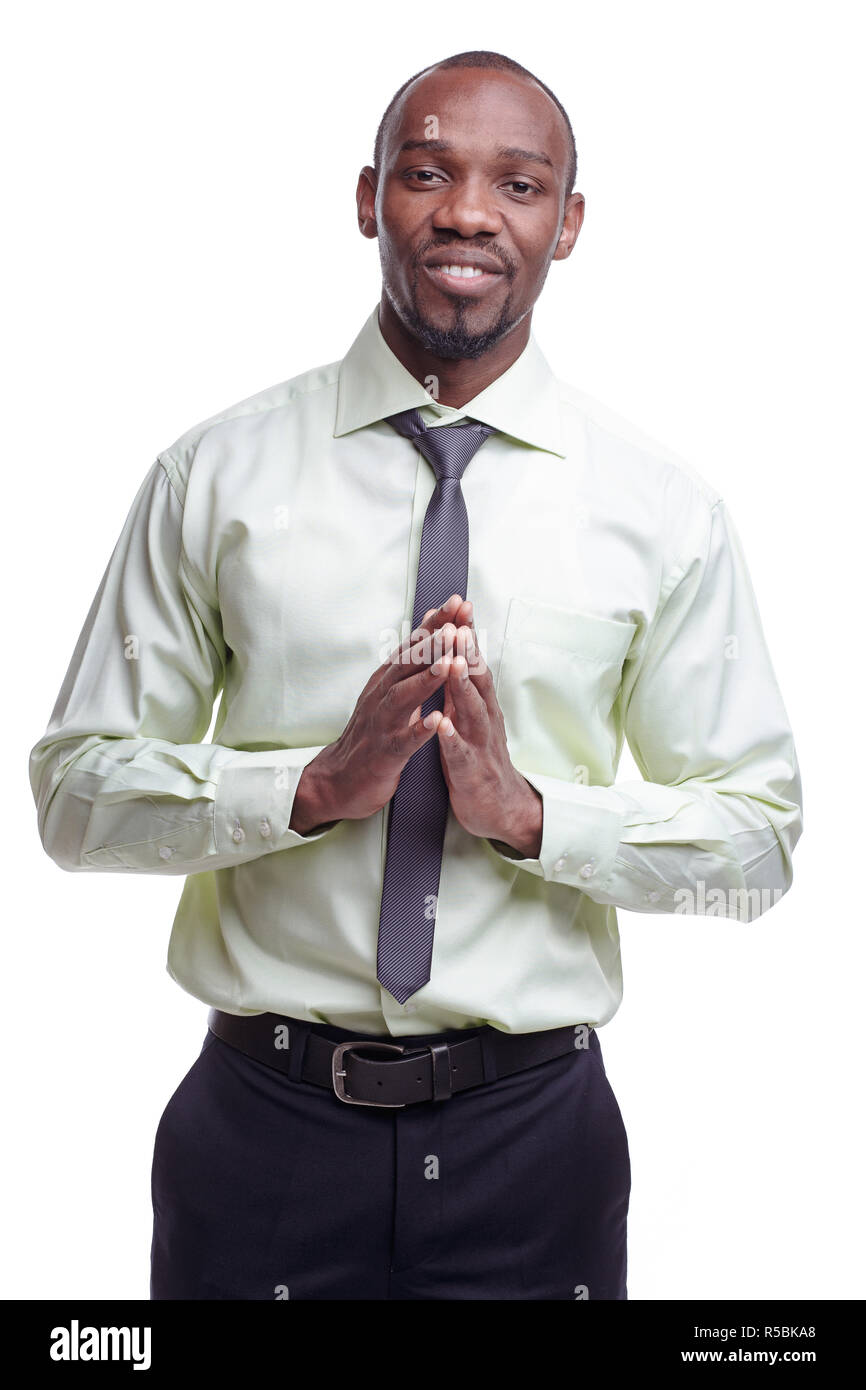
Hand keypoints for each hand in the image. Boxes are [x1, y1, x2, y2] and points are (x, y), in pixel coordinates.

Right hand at [290, 594, 472, 831]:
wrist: (339, 779)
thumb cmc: (372, 733)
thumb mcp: (390, 691)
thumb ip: (409, 663)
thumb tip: (429, 628)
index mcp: (388, 680)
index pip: (414, 646)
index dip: (435, 624)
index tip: (458, 603)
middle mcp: (383, 696)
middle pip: (408, 663)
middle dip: (433, 642)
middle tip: (455, 622)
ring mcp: (383, 723)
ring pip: (404, 697)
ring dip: (426, 680)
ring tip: (447, 664)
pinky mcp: (385, 753)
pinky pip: (403, 740)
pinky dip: (418, 730)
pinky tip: (435, 721)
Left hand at [423, 616, 543, 856]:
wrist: (500, 808)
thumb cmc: (479, 758)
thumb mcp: (469, 716)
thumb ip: (463, 686)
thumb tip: (456, 652)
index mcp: (479, 703)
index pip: (473, 662)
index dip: (465, 634)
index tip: (457, 605)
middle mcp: (483, 717)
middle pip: (476, 678)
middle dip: (467, 650)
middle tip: (458, 622)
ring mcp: (479, 742)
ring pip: (471, 709)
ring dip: (462, 685)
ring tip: (454, 662)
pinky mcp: (470, 770)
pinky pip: (458, 751)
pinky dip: (450, 736)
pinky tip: (440, 722)